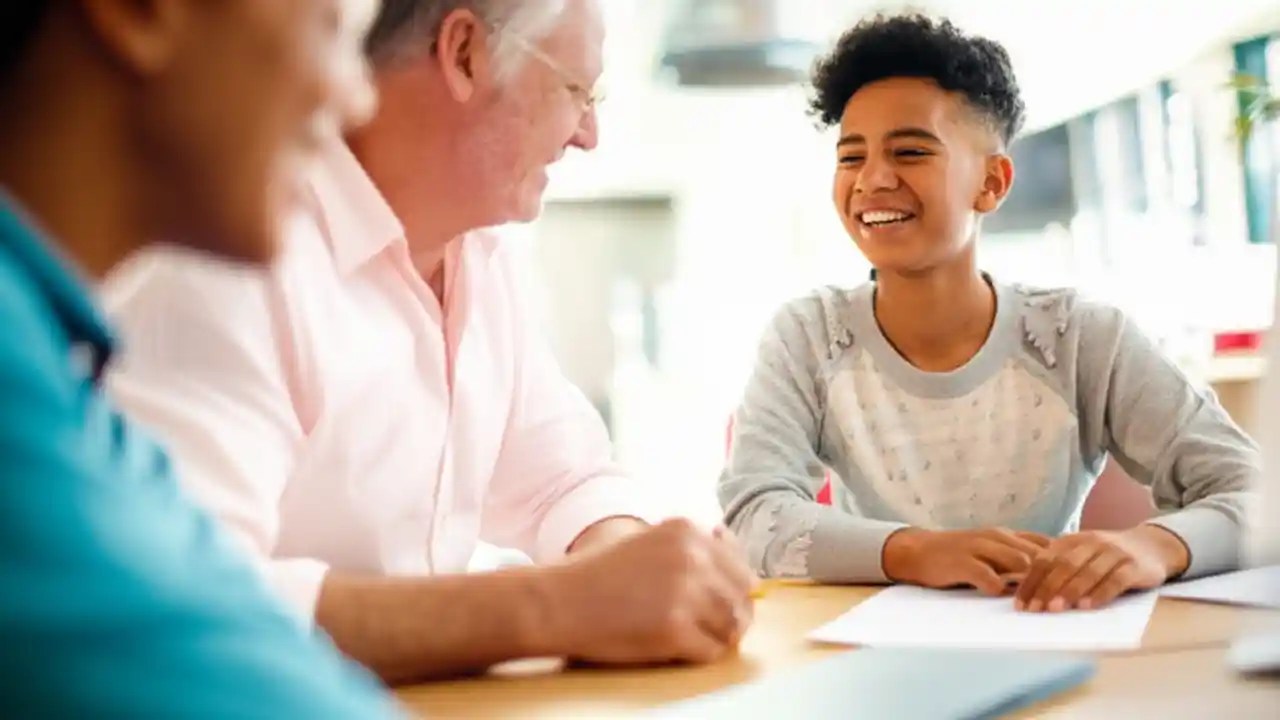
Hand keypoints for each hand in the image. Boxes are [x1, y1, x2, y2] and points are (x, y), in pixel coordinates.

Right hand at [545, 518, 756, 664]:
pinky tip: (678, 648)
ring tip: (694, 638)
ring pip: (733, 626)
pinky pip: (711, 651)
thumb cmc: (601, 576)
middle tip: (710, 628)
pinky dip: (700, 655)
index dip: (734, 592)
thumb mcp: (648, 541)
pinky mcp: (674, 629)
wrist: (560, 601)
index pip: (741, 567)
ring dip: (719, 637)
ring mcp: (685, 593)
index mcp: (688, 531)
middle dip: (733, 616)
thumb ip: (690, 548)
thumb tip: (738, 560)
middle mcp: (692, 557)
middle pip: (743, 597)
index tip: (719, 603)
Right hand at [883, 527, 1050, 595]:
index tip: (1072, 582)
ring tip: (1035, 603)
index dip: (1062, 563)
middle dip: (1053, 577)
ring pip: (1020, 562)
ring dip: (1031, 585)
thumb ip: (1016, 556)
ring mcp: (979, 547)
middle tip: (1061, 600)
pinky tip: (1000, 596)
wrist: (917, 551)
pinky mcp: (962, 562)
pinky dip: (999, 589)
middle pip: (1038, 553)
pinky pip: (989, 577)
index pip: (1046, 543)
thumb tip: (1052, 572)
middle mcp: (996, 536)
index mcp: (1006, 534)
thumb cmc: (958, 555)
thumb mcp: (990, 549)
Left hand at [1015, 526, 1188, 611]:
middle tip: (1035, 609)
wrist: (1153, 546)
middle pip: (1064, 565)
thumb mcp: (1083, 555)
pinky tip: (1088, 607)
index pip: (1046, 559)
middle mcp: (1092, 542)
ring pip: (1087, 571)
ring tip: (1055, 609)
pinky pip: (1115, 580)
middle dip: (1046, 588)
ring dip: (1069, 591)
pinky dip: (1100, 594)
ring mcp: (1114, 553)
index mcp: (1073, 540)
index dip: (1031, 581)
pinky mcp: (1135, 566)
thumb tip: (1028, 593)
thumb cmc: (1108, 557)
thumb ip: (1060, 567)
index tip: (1020, 604)